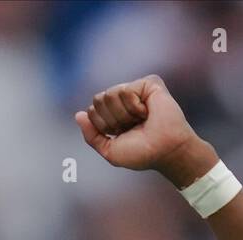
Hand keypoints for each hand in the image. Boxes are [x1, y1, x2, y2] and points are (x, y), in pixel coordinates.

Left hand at [74, 75, 216, 186]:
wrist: (165, 151)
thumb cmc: (142, 154)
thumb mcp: (110, 151)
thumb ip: (91, 135)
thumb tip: (78, 114)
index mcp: (115, 114)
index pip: (92, 110)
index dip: (103, 126)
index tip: (122, 134)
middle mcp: (124, 100)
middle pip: (98, 100)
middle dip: (112, 120)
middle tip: (132, 127)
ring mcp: (136, 90)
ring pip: (110, 94)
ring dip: (124, 115)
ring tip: (141, 120)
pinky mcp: (149, 83)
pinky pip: (125, 90)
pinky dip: (134, 107)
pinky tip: (147, 112)